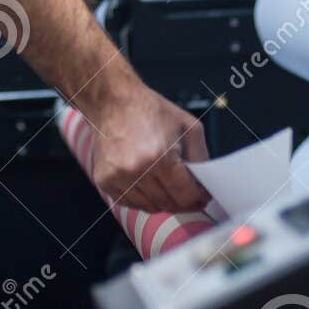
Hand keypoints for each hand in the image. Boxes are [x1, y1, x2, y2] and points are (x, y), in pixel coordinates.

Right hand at [85, 83, 209, 213]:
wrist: (113, 101)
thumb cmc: (149, 110)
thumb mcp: (188, 126)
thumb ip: (201, 158)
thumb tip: (204, 185)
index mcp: (159, 156)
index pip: (184, 194)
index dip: (198, 199)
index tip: (202, 198)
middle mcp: (136, 170)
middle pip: (168, 204)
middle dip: (183, 201)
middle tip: (189, 194)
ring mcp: (117, 177)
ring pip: (149, 207)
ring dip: (162, 200)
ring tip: (166, 183)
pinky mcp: (104, 180)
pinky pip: (130, 202)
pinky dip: (142, 197)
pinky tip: (146, 181)